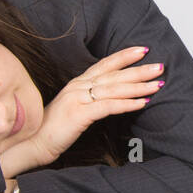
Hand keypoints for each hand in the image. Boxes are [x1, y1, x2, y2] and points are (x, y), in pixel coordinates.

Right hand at [0, 46, 161, 175]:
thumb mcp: (74, 108)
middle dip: (138, 70)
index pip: (104, 64)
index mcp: (77, 83)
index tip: (143, 50)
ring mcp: (78, 99)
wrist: (32, 143)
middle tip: (160, 66)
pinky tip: (142, 103)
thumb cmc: (53, 128)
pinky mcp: (79, 114)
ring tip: (157, 83)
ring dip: (138, 86)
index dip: (124, 56)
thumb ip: (89, 99)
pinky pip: (108, 106)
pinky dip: (127, 103)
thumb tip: (111, 96)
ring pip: (114, 89)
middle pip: (114, 75)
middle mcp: (78, 86)